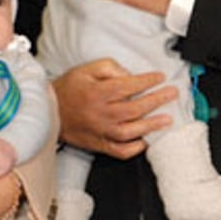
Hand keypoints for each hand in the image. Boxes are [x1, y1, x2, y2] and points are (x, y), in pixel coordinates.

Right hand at [52, 58, 174, 158]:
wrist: (48, 111)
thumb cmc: (68, 89)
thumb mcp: (86, 69)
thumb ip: (110, 68)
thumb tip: (129, 75)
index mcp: (97, 93)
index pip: (128, 86)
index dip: (147, 81)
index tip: (160, 77)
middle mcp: (100, 114)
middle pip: (134, 108)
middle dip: (156, 100)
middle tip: (172, 94)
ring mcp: (100, 131)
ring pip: (130, 132)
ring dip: (151, 125)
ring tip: (167, 119)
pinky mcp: (99, 144)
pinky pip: (120, 151)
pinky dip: (134, 148)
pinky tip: (146, 141)